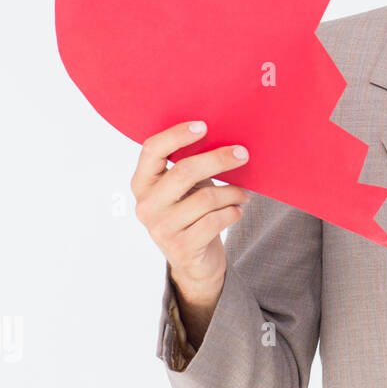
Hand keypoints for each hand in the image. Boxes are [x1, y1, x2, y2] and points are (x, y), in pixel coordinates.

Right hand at [132, 120, 252, 303]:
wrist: (194, 261)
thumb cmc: (192, 213)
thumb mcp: (186, 187)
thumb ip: (191, 165)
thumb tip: (225, 139)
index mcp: (142, 183)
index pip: (152, 150)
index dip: (177, 134)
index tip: (204, 126)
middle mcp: (146, 205)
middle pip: (185, 171)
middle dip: (219, 159)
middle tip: (243, 154)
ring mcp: (160, 228)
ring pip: (206, 197)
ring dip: (233, 192)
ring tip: (243, 194)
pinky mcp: (181, 247)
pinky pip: (215, 220)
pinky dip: (233, 212)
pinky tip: (237, 211)